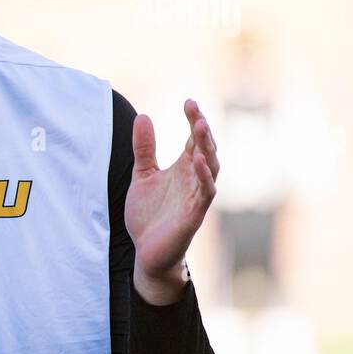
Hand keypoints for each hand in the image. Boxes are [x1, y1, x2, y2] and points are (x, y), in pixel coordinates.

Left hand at [125, 98, 219, 304]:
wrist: (146, 252)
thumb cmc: (149, 214)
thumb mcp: (142, 175)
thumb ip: (144, 148)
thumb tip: (143, 116)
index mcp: (183, 169)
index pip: (193, 140)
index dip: (194, 121)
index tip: (189, 102)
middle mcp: (194, 180)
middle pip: (205, 149)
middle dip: (202, 129)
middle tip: (195, 110)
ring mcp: (197, 196)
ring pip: (210, 168)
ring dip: (206, 148)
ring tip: (200, 127)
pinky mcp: (194, 214)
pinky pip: (206, 193)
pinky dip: (204, 176)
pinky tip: (199, 161)